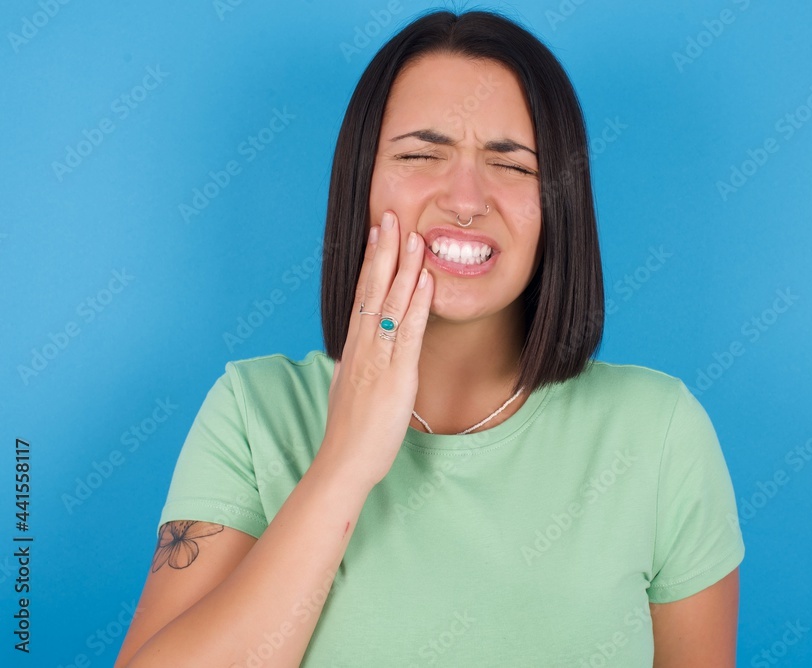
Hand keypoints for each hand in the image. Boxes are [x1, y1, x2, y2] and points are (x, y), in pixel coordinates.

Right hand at [320, 210, 432, 489]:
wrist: (344, 461)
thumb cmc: (351, 430)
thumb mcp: (352, 386)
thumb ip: (360, 363)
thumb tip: (362, 351)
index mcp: (354, 346)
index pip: (363, 293)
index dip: (371, 261)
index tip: (377, 232)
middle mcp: (363, 345)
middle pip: (372, 287)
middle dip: (383, 249)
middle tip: (389, 214)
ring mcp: (378, 358)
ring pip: (390, 302)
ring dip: (402, 265)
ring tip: (412, 233)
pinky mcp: (396, 375)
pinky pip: (408, 331)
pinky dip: (416, 303)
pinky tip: (423, 279)